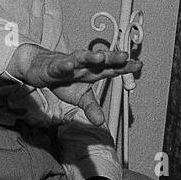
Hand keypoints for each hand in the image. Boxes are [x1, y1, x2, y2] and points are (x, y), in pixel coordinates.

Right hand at [10, 46, 142, 125]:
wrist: (41, 70)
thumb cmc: (65, 81)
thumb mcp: (80, 98)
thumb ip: (92, 108)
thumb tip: (101, 123)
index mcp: (94, 72)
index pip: (112, 69)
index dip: (125, 67)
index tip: (139, 65)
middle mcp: (85, 65)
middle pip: (100, 60)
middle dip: (112, 58)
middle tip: (125, 56)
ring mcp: (70, 63)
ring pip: (81, 58)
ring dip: (90, 56)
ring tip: (101, 56)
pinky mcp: (55, 66)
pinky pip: (61, 65)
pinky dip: (65, 65)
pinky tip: (70, 65)